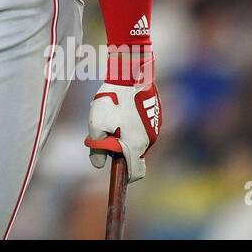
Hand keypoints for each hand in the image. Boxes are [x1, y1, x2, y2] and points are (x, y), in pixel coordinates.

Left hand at [85, 55, 160, 183]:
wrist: (131, 73)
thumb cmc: (112, 99)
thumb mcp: (96, 125)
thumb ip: (98, 148)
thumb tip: (99, 163)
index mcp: (136, 146)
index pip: (136, 173)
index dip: (126, 178)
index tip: (116, 174)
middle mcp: (150, 140)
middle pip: (134, 155)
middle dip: (120, 150)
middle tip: (104, 134)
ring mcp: (155, 127)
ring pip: (138, 139)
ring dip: (125, 135)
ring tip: (111, 116)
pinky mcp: (155, 115)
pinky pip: (142, 126)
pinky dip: (132, 123)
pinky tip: (122, 107)